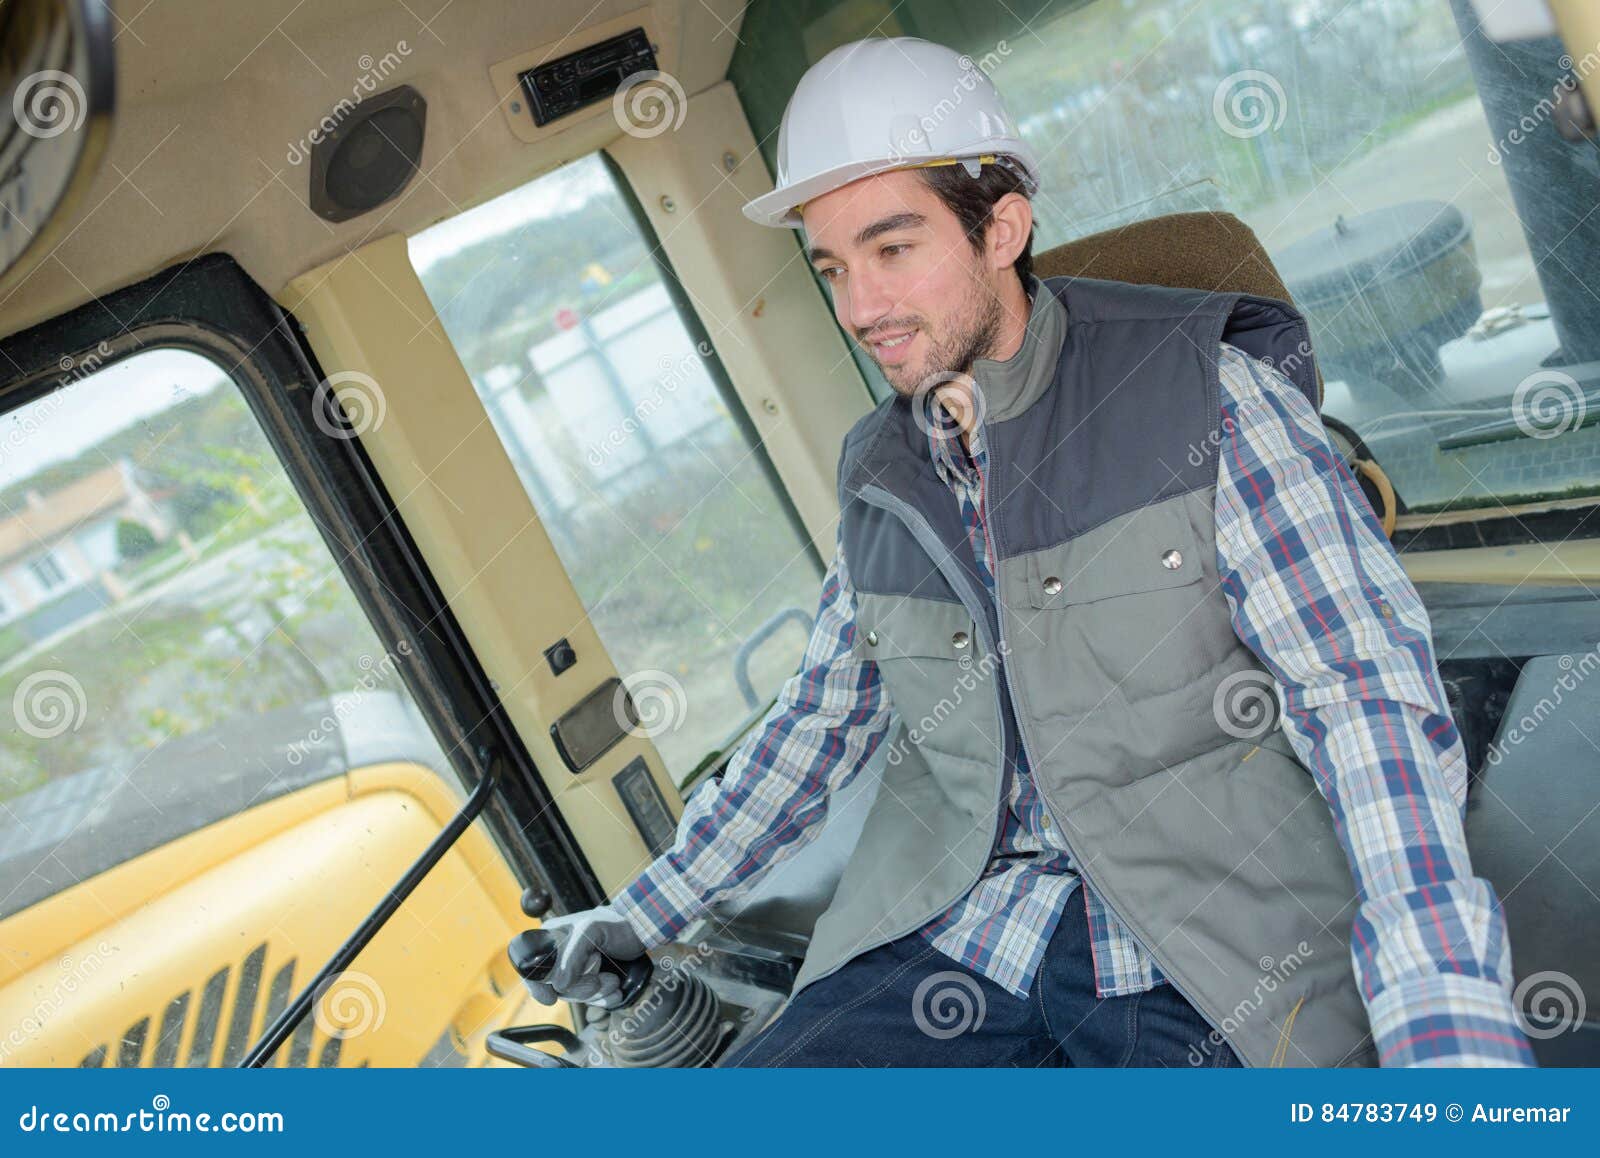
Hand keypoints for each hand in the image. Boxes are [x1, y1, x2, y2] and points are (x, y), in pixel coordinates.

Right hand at [523, 905, 646, 1008]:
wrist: (642, 930)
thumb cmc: (616, 923)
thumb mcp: (590, 931)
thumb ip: (571, 956)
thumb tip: (559, 985)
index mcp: (551, 938)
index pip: (531, 968)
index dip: (537, 985)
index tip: (550, 999)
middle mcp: (560, 955)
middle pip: (555, 987)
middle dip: (580, 989)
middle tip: (600, 981)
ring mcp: (575, 969)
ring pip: (573, 995)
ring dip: (596, 994)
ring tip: (613, 982)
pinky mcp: (589, 979)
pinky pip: (588, 999)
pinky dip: (602, 1000)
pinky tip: (615, 992)